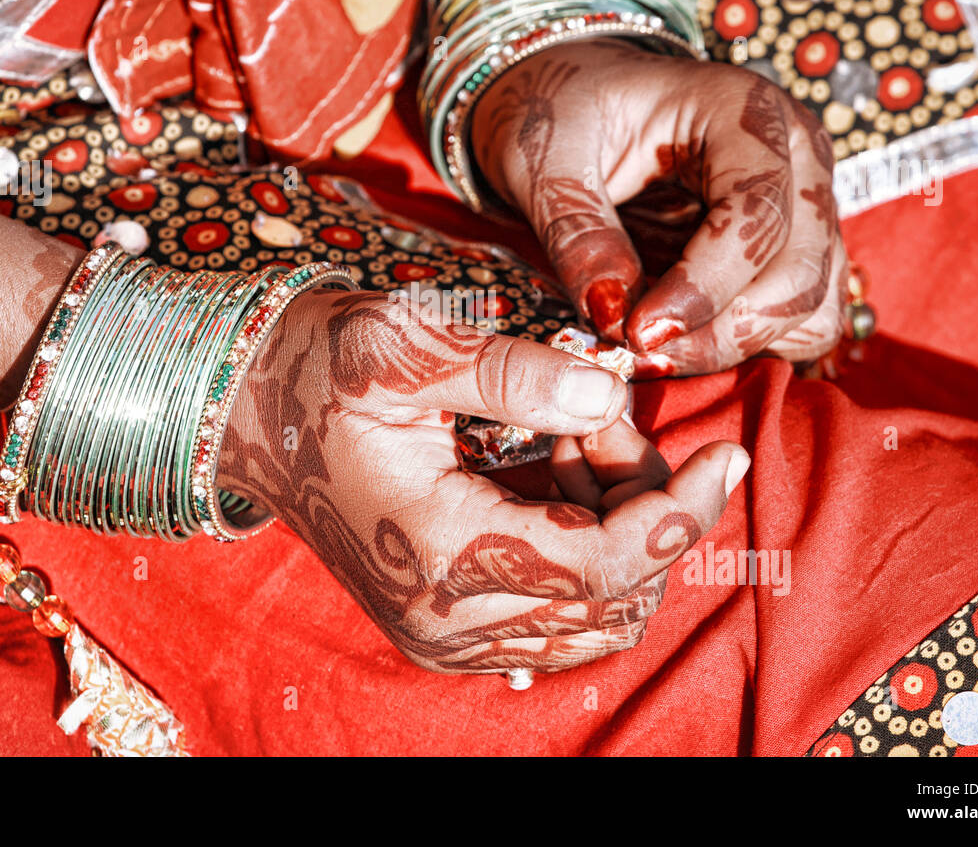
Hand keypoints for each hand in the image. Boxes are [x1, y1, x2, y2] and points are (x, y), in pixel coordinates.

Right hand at [218, 288, 749, 673]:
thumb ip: (511, 371)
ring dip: (618, 527)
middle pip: (612, 598)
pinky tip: (553, 469)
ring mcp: (446, 633)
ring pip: (595, 616)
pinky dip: (586, 545)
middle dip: (645, 506)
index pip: (602, 567)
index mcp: (437, 549)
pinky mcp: (450, 626)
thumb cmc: (321, 371)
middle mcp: (446, 617)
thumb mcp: (405, 344)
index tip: (725, 452)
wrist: (253, 417)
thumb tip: (610, 393)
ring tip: (573, 436)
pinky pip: (560, 613)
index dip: (680, 514)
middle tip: (604, 416)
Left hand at [473, 41, 846, 377]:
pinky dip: (753, 350)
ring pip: (810, 307)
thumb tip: (611, 312)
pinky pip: (804, 322)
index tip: (637, 332)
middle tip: (641, 356)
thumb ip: (576, 231)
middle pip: (798, 274)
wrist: (578, 104)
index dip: (702, 288)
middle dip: (721, 333)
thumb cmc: (564, 111)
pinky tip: (684, 348)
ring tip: (656, 355)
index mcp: (744, 111)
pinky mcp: (795, 252)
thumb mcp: (545, 156)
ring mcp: (806, 207)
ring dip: (739, 349)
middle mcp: (796, 158)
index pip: (755, 215)